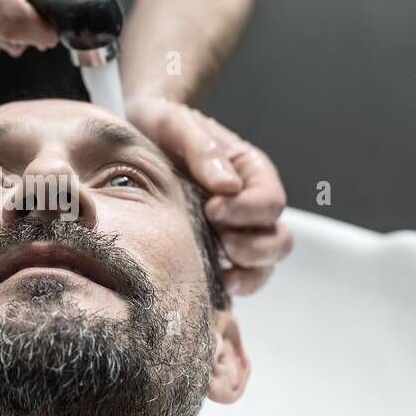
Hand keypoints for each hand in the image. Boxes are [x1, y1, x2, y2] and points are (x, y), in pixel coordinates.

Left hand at [126, 96, 292, 294]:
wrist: (138, 136)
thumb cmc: (163, 126)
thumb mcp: (177, 124)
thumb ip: (203, 150)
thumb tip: (228, 186)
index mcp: (252, 173)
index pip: (270, 202)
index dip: (247, 212)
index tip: (213, 210)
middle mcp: (250, 207)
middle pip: (278, 241)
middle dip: (255, 250)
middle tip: (223, 245)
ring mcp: (233, 233)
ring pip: (262, 267)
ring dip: (248, 276)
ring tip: (222, 278)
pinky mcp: (211, 254)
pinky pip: (232, 280)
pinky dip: (226, 290)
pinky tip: (204, 291)